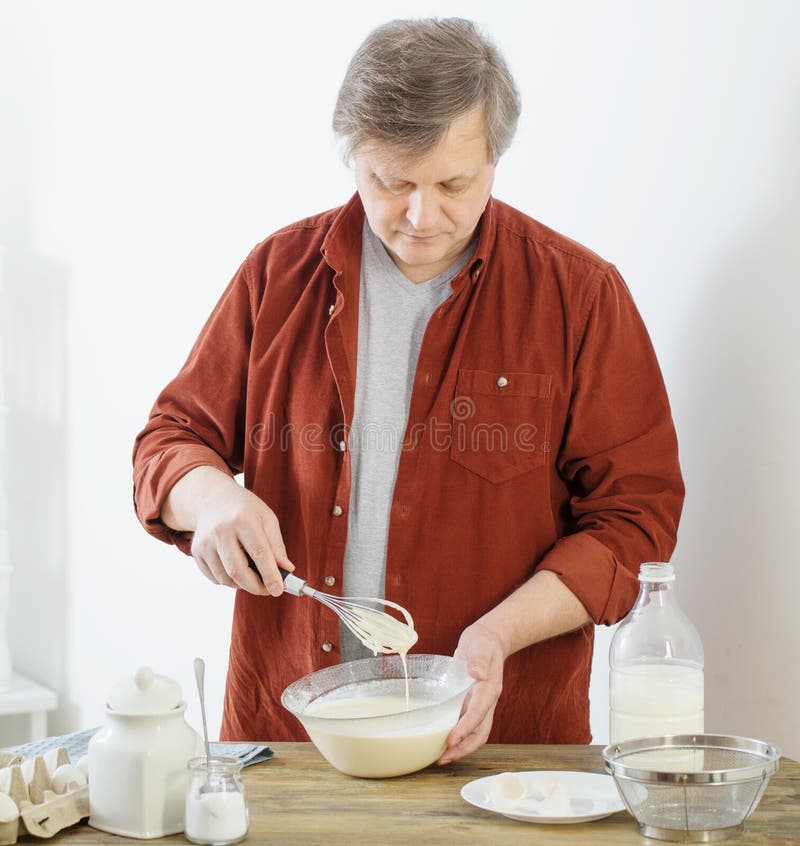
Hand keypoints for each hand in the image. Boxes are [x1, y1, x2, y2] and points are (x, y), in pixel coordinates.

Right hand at [164, 467, 293, 595]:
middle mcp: (220, 530)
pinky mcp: (196, 552)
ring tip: (254, 576)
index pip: (259, 553)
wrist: (213, 499)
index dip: (270, 575)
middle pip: (238, 571)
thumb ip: (276, 545)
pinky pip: (215, 578)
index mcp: (242, 519)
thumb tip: (286, 569)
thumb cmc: (245, 509)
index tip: (279, 590)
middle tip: (269, 590)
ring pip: (225, 578)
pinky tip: (238, 569)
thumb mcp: (266, 518)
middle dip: (256, 586)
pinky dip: (229, 581)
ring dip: (243, 585)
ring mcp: (205, 542)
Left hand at [437, 622, 506, 764]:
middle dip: (463, 747)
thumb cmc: (483, 643)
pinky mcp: (471, 705)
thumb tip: (476, 673)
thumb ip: (478, 659)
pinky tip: (441, 743)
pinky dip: (456, 738)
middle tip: (443, 757)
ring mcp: (480, 706)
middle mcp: (486, 702)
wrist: (488, 641)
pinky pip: (466, 726)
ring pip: (474, 734)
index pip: (478, 712)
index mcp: (489, 688)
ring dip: (460, 748)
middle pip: (479, 732)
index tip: (452, 738)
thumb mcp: (480, 645)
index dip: (466, 727)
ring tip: (440, 758)